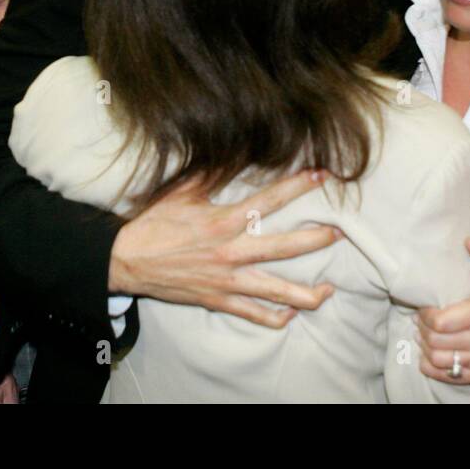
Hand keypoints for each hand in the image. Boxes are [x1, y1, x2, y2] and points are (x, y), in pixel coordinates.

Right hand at [109, 171, 338, 327]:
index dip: (298, 187)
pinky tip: (291, 314)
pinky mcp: (218, 300)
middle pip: (285, 248)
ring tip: (328, 290)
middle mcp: (231, 252)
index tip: (322, 177)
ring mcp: (227, 280)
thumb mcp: (182, 192)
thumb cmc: (155, 223)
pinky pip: (253, 314)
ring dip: (306, 293)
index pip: (270, 201)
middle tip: (342, 233)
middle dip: (317, 240)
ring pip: (276, 291)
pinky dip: (274, 317)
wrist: (127, 261)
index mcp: (224, 221)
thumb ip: (212, 173)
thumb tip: (236, 150)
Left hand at [417, 238, 469, 384]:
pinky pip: (440, 373)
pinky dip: (430, 364)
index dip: (426, 315)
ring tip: (425, 335)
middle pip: (435, 340)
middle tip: (422, 320)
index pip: (440, 322)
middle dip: (423, 329)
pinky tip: (432, 351)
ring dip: (425, 346)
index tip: (426, 307)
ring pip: (435, 357)